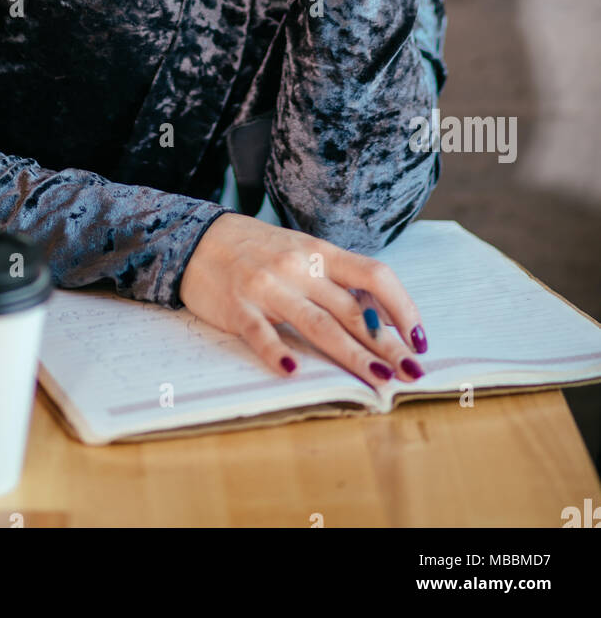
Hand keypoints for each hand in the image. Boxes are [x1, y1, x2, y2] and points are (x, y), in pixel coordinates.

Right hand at [178, 213, 426, 385]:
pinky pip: (259, 331)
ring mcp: (267, 286)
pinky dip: (275, 351)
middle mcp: (299, 267)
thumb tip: (381, 318)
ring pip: (317, 324)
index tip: (419, 339)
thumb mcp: (302, 251)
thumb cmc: (257, 249)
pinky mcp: (236, 306)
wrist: (197, 238)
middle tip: (413, 373)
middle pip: (352, 309)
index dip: (402, 307)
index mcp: (320, 252)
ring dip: (352, 355)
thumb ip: (336, 280)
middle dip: (388, 345)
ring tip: (379, 380)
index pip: (374, 276)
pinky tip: (291, 371)